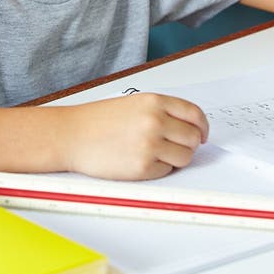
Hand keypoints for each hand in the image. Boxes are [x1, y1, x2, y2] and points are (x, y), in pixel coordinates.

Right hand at [63, 93, 207, 179]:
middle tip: (174, 147)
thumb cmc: (98, 121)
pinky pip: (166, 171)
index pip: (195, 114)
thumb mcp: (133, 104)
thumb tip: (190, 129)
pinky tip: (139, 161)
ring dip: (175, 158)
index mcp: (154, 102)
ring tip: (154, 154)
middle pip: (193, 138)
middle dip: (188, 145)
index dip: (202, 126)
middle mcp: (155, 121)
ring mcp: (150, 145)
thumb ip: (162, 112)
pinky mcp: (142, 167)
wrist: (71, 135)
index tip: (202, 134)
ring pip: (184, 157)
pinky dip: (158, 169)